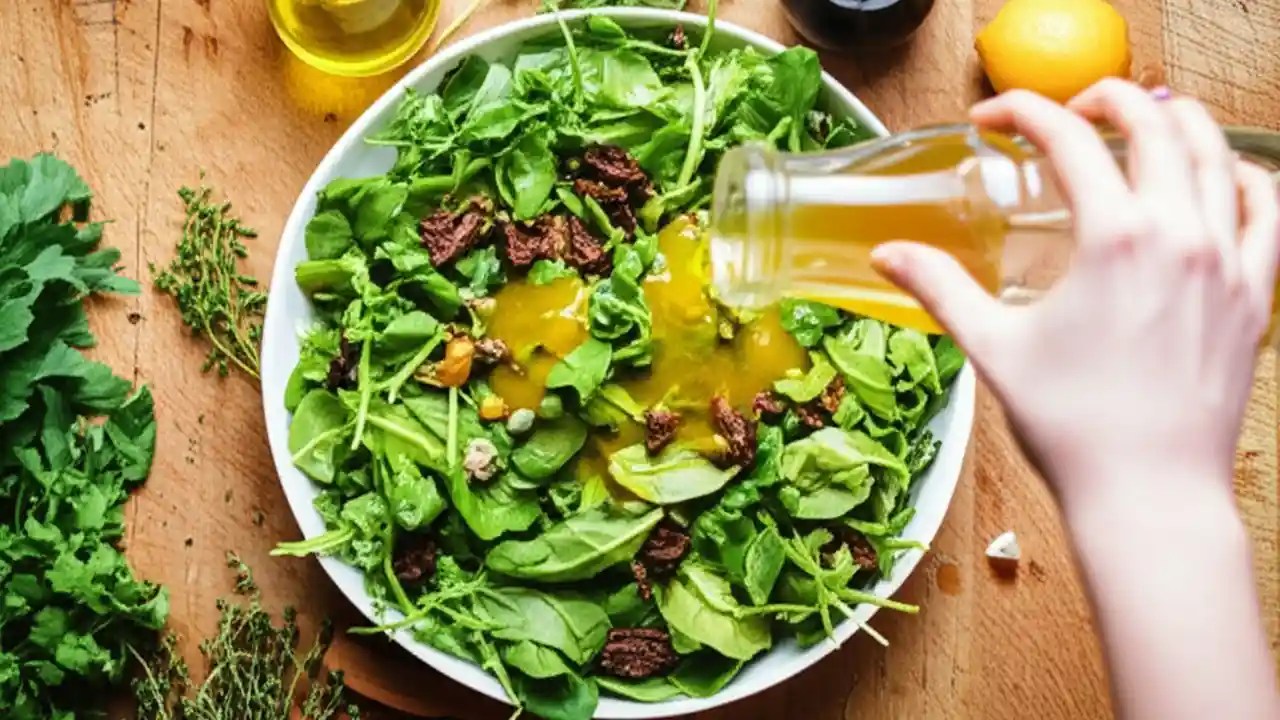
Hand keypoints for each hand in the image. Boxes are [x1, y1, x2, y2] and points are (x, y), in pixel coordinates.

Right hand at [873, 79, 1279, 507]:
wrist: (1149, 495)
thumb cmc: (1072, 427)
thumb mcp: (994, 348)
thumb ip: (940, 288)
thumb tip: (888, 256)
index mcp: (1114, 237)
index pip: (1067, 137)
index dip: (1022, 112)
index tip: (991, 121)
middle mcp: (1180, 233)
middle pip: (1154, 121)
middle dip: (1104, 96)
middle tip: (1065, 110)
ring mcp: (1227, 260)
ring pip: (1216, 152)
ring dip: (1175, 121)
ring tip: (1140, 123)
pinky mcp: (1253, 292)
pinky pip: (1266, 207)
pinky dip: (1240, 174)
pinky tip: (1214, 178)